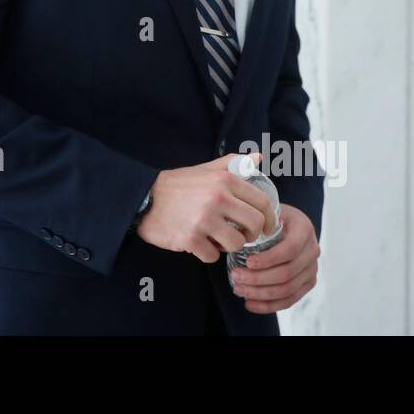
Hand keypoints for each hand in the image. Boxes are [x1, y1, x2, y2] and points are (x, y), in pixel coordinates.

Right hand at [135, 152, 275, 262]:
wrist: (143, 199)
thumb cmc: (176, 186)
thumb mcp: (204, 170)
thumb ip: (232, 164)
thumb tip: (258, 157)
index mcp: (224, 180)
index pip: (262, 202)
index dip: (270, 218)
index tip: (267, 227)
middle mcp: (217, 198)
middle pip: (255, 225)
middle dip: (252, 235)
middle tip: (242, 235)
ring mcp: (203, 219)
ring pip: (236, 243)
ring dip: (229, 245)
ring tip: (217, 239)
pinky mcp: (190, 238)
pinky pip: (213, 256)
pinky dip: (207, 254)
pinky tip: (199, 244)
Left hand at [227, 203, 318, 313]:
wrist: (288, 223)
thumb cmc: (273, 217)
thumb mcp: (267, 211)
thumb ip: (258, 220)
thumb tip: (236, 235)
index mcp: (304, 229)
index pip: (289, 250)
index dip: (269, 259)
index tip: (247, 262)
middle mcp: (312, 250)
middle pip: (287, 273)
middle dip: (258, 278)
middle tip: (236, 276)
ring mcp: (311, 269)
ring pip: (287, 289)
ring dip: (260, 293)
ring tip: (238, 289)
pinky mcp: (307, 283)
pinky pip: (289, 299)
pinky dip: (269, 305)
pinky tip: (249, 304)